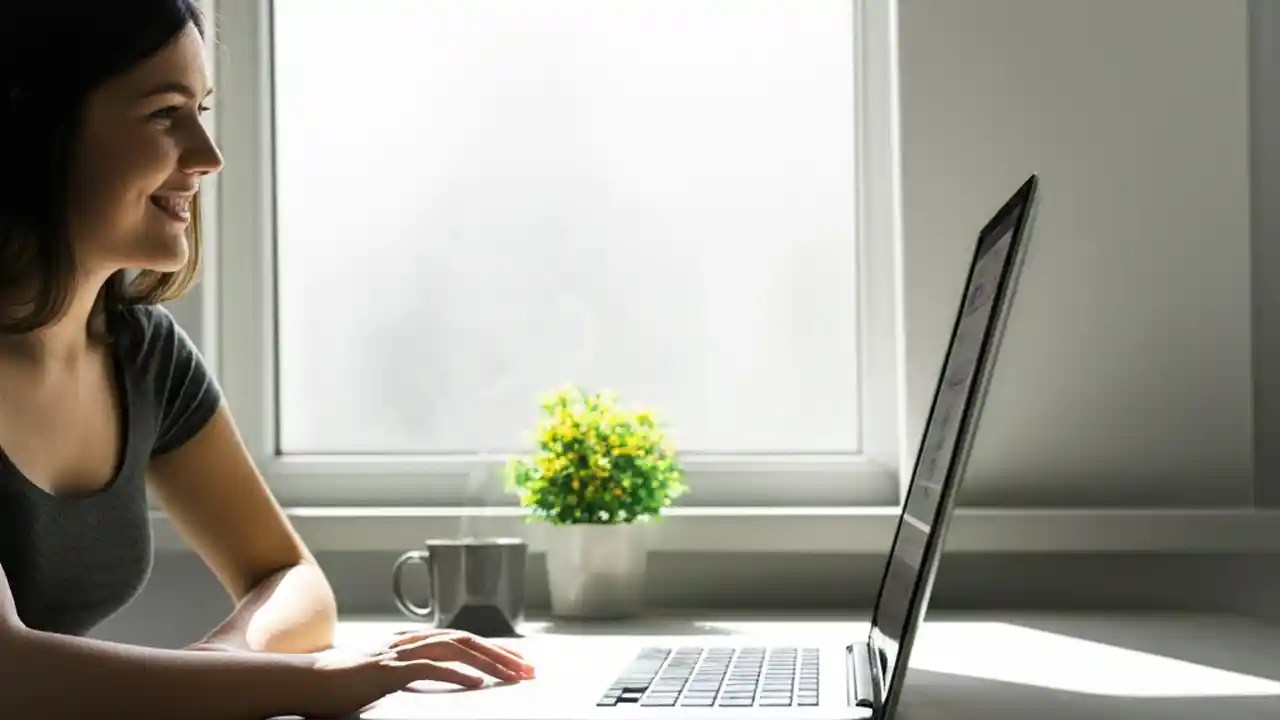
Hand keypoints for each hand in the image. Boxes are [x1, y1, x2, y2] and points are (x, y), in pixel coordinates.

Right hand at [299, 628, 536, 717]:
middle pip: (467, 639)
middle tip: (530, 669)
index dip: (493, 649)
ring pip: (455, 648)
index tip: (519, 662)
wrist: (303, 682)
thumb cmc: (339, 686)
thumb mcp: (383, 678)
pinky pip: (428, 668)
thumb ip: (408, 675)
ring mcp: (399, 654)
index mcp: (411, 642)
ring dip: (489, 661)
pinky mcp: (387, 670)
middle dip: (502, 653)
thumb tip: (434, 684)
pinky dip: (456, 674)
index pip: (462, 640)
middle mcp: (409, 642)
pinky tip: (476, 683)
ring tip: (513, 675)